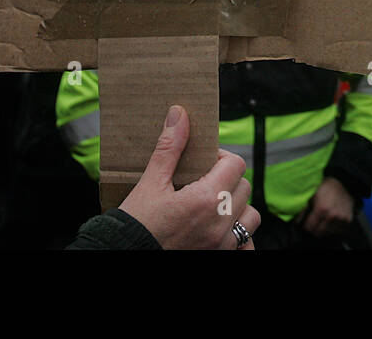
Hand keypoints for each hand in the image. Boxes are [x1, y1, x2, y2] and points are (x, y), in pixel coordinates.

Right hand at [119, 105, 259, 249]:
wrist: (122, 254)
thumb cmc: (135, 223)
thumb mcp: (150, 183)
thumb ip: (169, 148)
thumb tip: (179, 114)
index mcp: (206, 199)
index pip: (236, 164)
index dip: (221, 157)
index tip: (204, 161)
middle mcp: (219, 223)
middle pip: (244, 187)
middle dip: (227, 179)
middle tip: (204, 181)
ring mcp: (221, 244)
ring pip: (249, 215)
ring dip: (237, 206)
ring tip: (213, 205)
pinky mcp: (218, 256)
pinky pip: (246, 244)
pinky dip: (240, 235)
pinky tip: (221, 229)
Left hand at [299, 176, 353, 238]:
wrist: (344, 182)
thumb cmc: (325, 187)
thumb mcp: (311, 194)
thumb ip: (303, 208)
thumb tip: (296, 222)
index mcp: (321, 208)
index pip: (309, 228)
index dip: (305, 226)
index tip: (306, 224)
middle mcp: (332, 216)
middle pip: (318, 233)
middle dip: (314, 230)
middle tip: (314, 224)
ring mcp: (341, 219)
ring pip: (328, 233)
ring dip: (324, 229)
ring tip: (323, 221)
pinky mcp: (348, 220)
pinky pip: (338, 231)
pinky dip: (334, 228)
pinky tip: (332, 221)